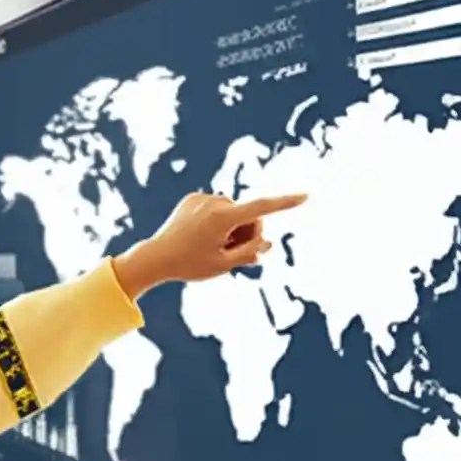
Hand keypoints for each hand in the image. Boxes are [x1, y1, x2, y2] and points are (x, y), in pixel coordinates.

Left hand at [113, 191, 307, 294]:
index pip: (261, 208)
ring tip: (213, 246)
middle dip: (247, 232)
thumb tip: (266, 240)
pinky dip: (216, 221)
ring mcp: (202, 198)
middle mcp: (214, 202)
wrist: (155, 257)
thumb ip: (250, 252)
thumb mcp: (224, 265)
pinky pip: (216, 208)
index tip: (305, 195)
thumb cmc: (190, 265)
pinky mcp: (192, 198)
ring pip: (233, 212)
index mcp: (223, 218)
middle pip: (248, 215)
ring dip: (231, 228)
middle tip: (233, 253)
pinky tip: (200, 235)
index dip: (285, 203)